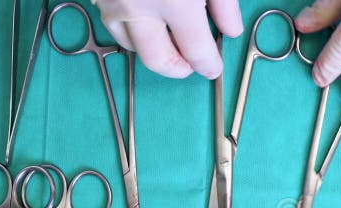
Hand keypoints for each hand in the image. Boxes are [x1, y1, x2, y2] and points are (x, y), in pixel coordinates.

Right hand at [91, 0, 242, 78]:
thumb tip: (231, 31)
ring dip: (150, 47)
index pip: (196, 50)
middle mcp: (136, 7)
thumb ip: (223, 3)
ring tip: (167, 37)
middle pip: (157, 59)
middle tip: (190, 64)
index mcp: (173, 0)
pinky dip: (129, 24)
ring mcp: (110, 0)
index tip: (213, 67)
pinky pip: (111, 20)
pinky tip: (144, 14)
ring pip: (129, 42)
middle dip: (177, 68)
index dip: (209, 64)